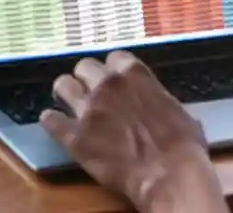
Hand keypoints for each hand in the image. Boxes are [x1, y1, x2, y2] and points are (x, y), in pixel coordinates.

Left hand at [40, 51, 227, 212]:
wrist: (169, 174)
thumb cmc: (182, 144)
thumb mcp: (175, 108)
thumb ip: (155, 96)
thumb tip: (153, 102)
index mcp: (134, 74)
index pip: (113, 57)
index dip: (114, 70)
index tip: (115, 80)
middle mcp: (107, 85)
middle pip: (84, 66)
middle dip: (87, 78)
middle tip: (91, 91)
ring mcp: (88, 110)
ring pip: (62, 86)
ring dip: (67, 93)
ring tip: (70, 103)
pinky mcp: (74, 138)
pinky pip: (50, 120)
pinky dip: (52, 121)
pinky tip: (55, 124)